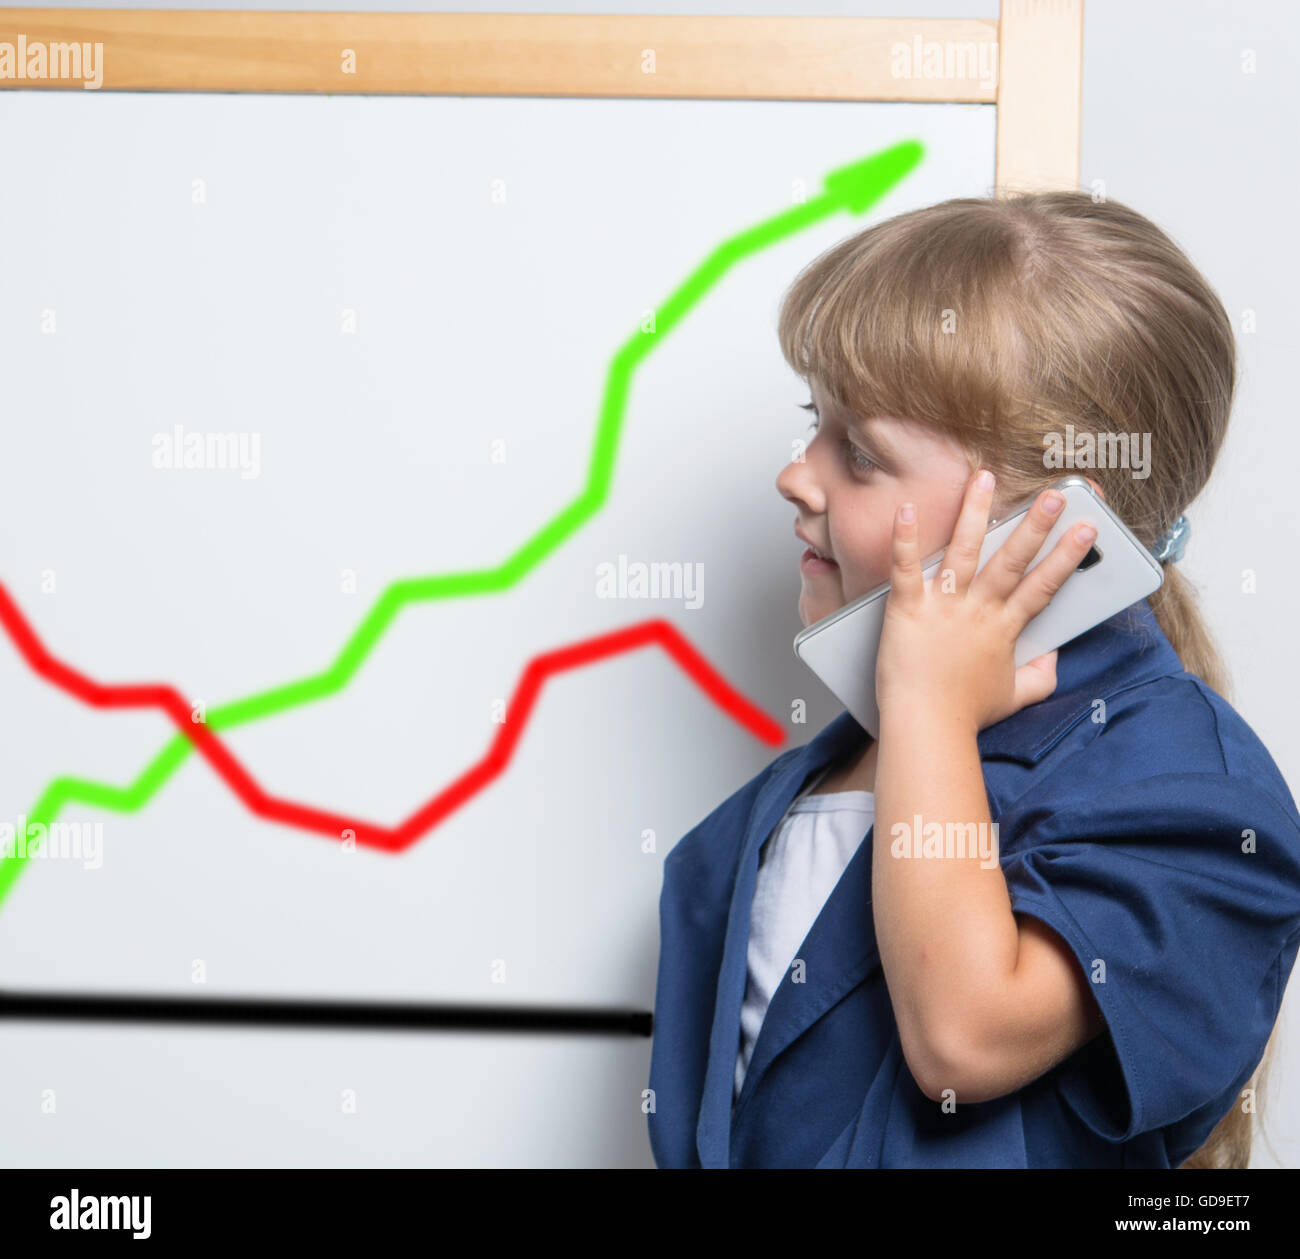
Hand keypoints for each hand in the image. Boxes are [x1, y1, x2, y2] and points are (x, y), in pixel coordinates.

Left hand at [874, 469, 1098, 733]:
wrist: (926, 727)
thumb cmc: (964, 715)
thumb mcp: (1014, 697)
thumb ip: (1040, 676)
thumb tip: (1055, 660)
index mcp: (1004, 628)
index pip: (1043, 585)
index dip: (1067, 556)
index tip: (1088, 529)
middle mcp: (978, 611)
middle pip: (1012, 560)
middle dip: (1035, 525)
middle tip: (1054, 494)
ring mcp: (943, 607)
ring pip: (963, 550)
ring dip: (975, 513)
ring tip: (984, 478)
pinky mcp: (907, 609)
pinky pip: (905, 568)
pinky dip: (904, 539)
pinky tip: (905, 509)